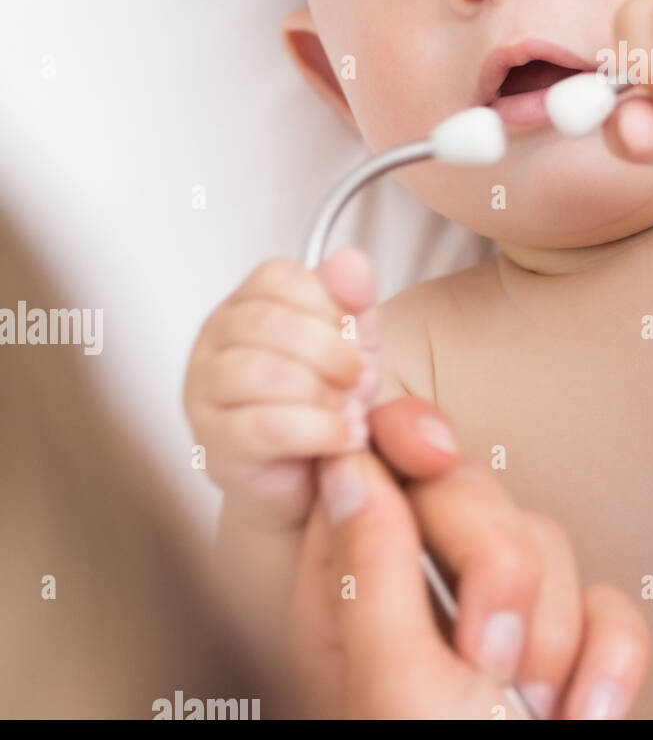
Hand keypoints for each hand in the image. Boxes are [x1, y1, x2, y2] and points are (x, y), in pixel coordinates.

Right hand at [184, 249, 379, 530]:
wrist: (314, 478)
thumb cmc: (328, 400)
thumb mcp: (353, 341)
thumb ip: (355, 300)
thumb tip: (352, 261)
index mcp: (248, 303)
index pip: (278, 278)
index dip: (328, 306)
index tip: (356, 337)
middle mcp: (215, 340)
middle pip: (266, 323)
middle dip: (329, 351)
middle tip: (362, 378)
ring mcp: (205, 392)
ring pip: (259, 373)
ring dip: (322, 393)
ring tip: (355, 412)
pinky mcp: (212, 444)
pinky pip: (261, 427)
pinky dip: (316, 430)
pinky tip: (345, 436)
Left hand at [288, 398, 651, 718]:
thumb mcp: (395, 689)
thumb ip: (373, 574)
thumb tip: (354, 471)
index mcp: (358, 604)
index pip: (378, 475)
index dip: (402, 438)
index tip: (422, 443)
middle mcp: (428, 603)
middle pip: (477, 497)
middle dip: (500, 569)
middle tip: (491, 646)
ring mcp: (505, 625)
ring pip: (551, 543)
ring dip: (552, 628)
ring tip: (530, 698)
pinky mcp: (573, 652)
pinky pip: (611, 604)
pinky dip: (610, 659)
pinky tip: (581, 708)